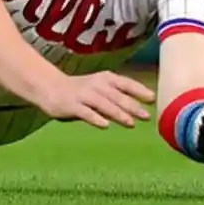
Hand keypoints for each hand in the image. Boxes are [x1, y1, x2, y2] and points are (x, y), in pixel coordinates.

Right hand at [39, 72, 154, 129]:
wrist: (50, 87)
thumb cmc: (81, 90)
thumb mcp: (101, 88)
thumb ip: (117, 96)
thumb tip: (140, 108)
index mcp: (106, 78)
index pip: (126, 83)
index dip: (139, 91)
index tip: (153, 99)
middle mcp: (96, 85)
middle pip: (117, 96)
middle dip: (133, 106)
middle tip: (147, 116)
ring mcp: (84, 95)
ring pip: (104, 104)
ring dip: (118, 113)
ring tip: (131, 123)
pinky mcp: (72, 105)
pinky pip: (86, 112)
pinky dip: (96, 118)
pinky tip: (105, 125)